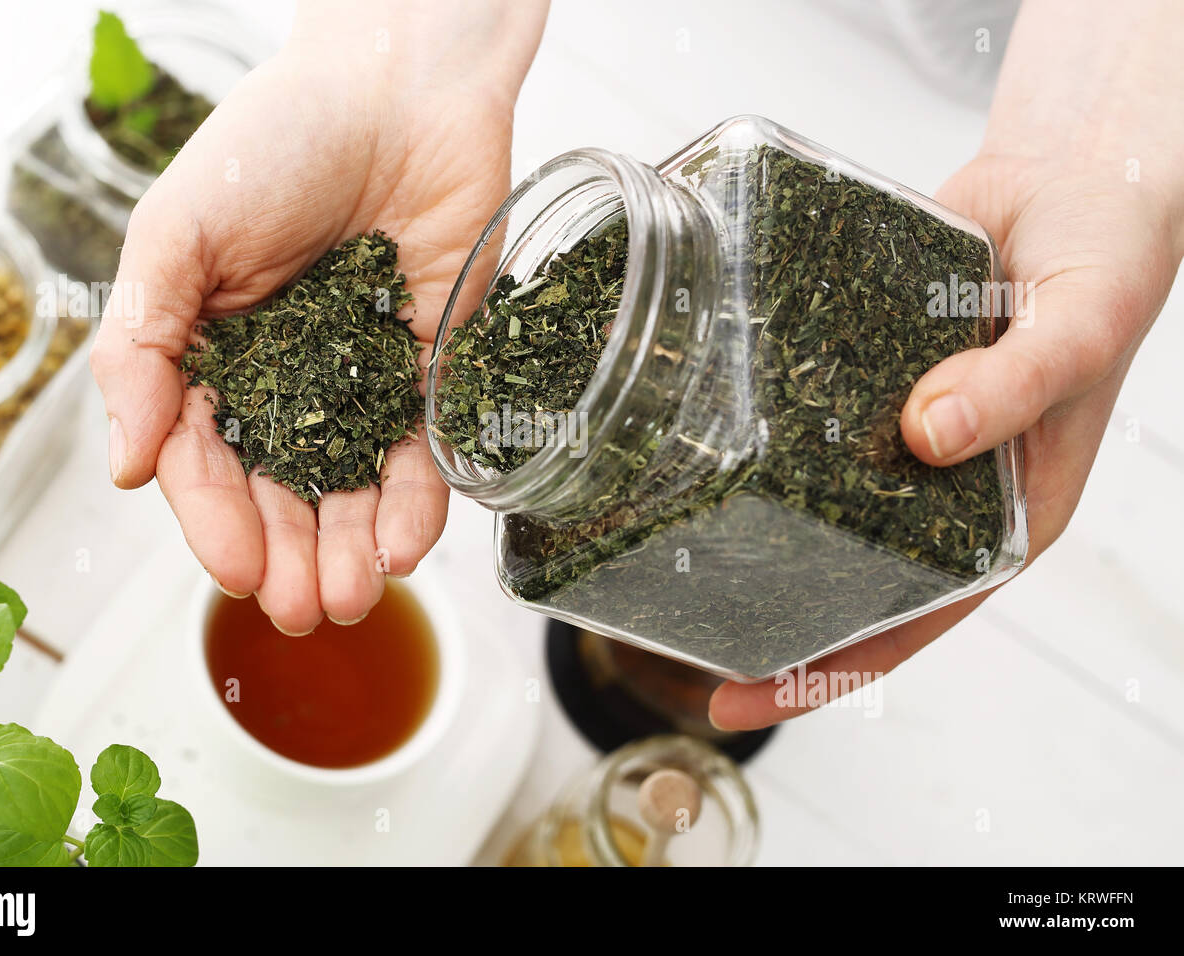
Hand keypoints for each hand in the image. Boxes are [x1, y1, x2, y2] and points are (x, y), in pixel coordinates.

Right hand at [91, 2, 546, 632]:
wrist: (401, 85)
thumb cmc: (278, 141)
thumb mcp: (177, 232)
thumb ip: (141, 345)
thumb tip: (127, 467)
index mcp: (211, 351)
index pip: (205, 458)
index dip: (219, 520)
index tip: (241, 573)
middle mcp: (285, 376)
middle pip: (282, 488)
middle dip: (293, 554)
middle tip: (306, 612)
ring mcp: (360, 376)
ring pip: (352, 483)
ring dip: (353, 547)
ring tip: (356, 599)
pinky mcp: (432, 366)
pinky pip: (422, 446)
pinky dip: (418, 497)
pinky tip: (410, 545)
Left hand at [709, 0, 1183, 728]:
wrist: (1075, 170)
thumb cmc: (1109, 254)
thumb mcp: (1082, 324)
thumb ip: (1017, 382)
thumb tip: (930, 435)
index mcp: (1005, 506)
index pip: (914, 615)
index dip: (833, 666)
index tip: (745, 695)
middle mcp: (942, 480)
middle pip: (848, 571)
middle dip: (772, 612)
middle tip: (680, 636)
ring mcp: (895, 427)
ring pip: (816, 499)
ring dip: (753, 530)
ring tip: (669, 553)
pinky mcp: (863, 372)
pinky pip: (806, 418)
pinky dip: (758, 438)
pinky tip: (697, 446)